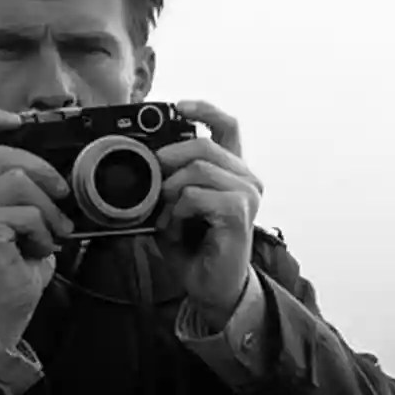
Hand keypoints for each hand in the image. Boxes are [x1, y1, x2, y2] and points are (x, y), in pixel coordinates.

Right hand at [0, 108, 74, 347]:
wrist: (2, 309)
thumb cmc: (14, 265)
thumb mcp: (20, 217)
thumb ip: (23, 187)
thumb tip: (57, 165)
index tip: (23, 120)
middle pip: (5, 153)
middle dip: (45, 174)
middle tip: (61, 200)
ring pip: (19, 179)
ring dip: (47, 209)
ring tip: (51, 232)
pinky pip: (25, 211)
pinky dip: (43, 230)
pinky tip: (39, 248)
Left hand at [154, 100, 263, 330]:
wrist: (211, 287)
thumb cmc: (196, 248)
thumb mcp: (176, 206)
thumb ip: (170, 180)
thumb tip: (147, 160)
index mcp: (233, 172)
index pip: (227, 126)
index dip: (203, 109)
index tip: (178, 106)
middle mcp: (246, 179)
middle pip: (204, 145)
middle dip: (170, 158)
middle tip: (154, 177)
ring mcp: (246, 195)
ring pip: (199, 169)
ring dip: (171, 192)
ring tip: (167, 216)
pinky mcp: (239, 213)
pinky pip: (196, 195)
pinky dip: (178, 210)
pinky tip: (176, 228)